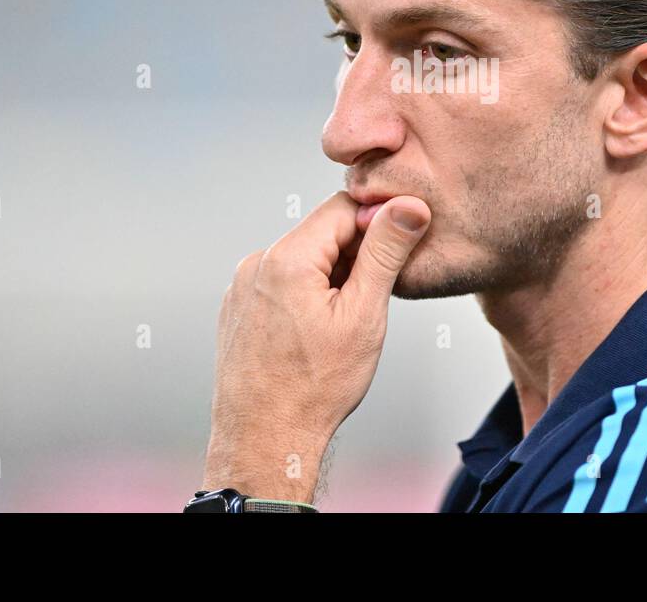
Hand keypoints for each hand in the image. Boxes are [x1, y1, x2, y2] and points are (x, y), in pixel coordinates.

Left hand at [201, 191, 431, 501]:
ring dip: (331, 276)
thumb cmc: (315, 387)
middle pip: (321, 232)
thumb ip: (386, 252)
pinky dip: (306, 294)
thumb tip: (409, 206)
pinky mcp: (237, 307)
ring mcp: (242, 286)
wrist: (263, 439)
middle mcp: (257, 263)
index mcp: (287, 258)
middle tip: (373, 298)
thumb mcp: (365, 315)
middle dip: (354, 255)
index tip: (398, 252)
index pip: (343, 207)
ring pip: (303, 258)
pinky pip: (280, 282)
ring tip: (344, 323)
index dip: (378, 224)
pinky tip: (316, 333)